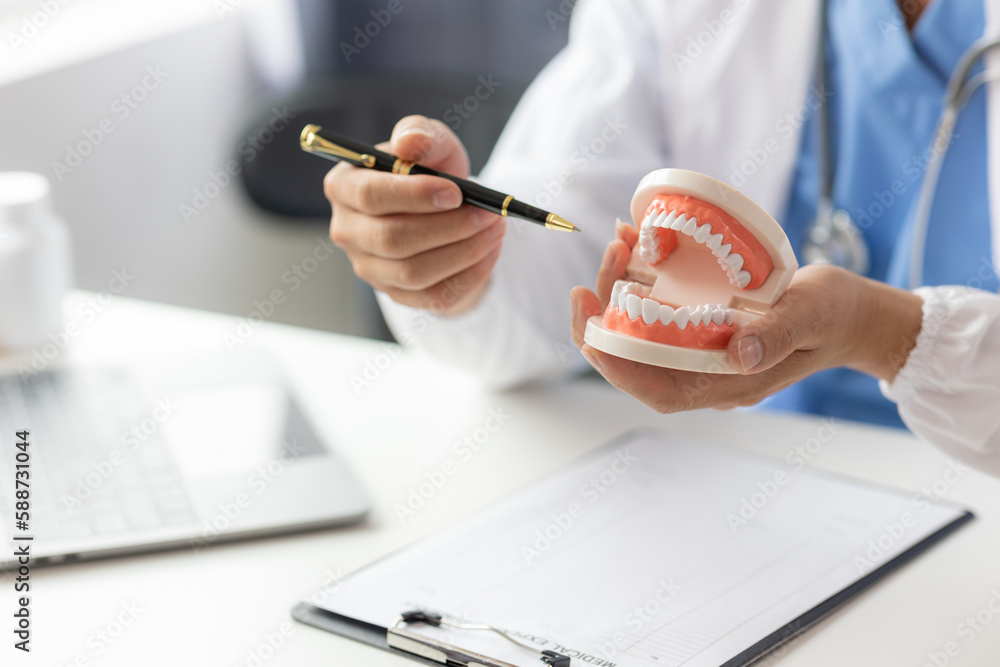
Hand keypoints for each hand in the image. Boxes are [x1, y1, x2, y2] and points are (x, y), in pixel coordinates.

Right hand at [324, 115, 504, 315]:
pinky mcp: (396, 294)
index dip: (414, 196)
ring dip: (464, 252)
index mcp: (344, 186)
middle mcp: (348, 230)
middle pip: (392, 239)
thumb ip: (420, 134)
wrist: (445, 211)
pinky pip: (433, 297)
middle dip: (448, 228)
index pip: (370, 196)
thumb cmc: (431, 172)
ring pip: (414, 272)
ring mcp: (369, 268)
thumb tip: (409, 142)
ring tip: (495, 230)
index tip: (456, 193)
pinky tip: (490, 253)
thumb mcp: (431, 144)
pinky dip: (469, 276)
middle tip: (487, 215)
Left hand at [569, 228, 923, 412]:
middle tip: (589, 284)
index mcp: (730, 383)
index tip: (590, 335)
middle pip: (641, 360)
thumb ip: (776, 336)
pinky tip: (636, 243)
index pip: (661, 390)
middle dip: (607, 324)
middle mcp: (708, 372)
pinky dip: (643, 277)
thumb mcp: (810, 317)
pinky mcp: (705, 324)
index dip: (619, 369)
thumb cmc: (833, 316)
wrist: (851, 314)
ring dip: (622, 292)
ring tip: (617, 246)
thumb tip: (737, 354)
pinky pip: (662, 307)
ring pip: (646, 330)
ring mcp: (704, 348)